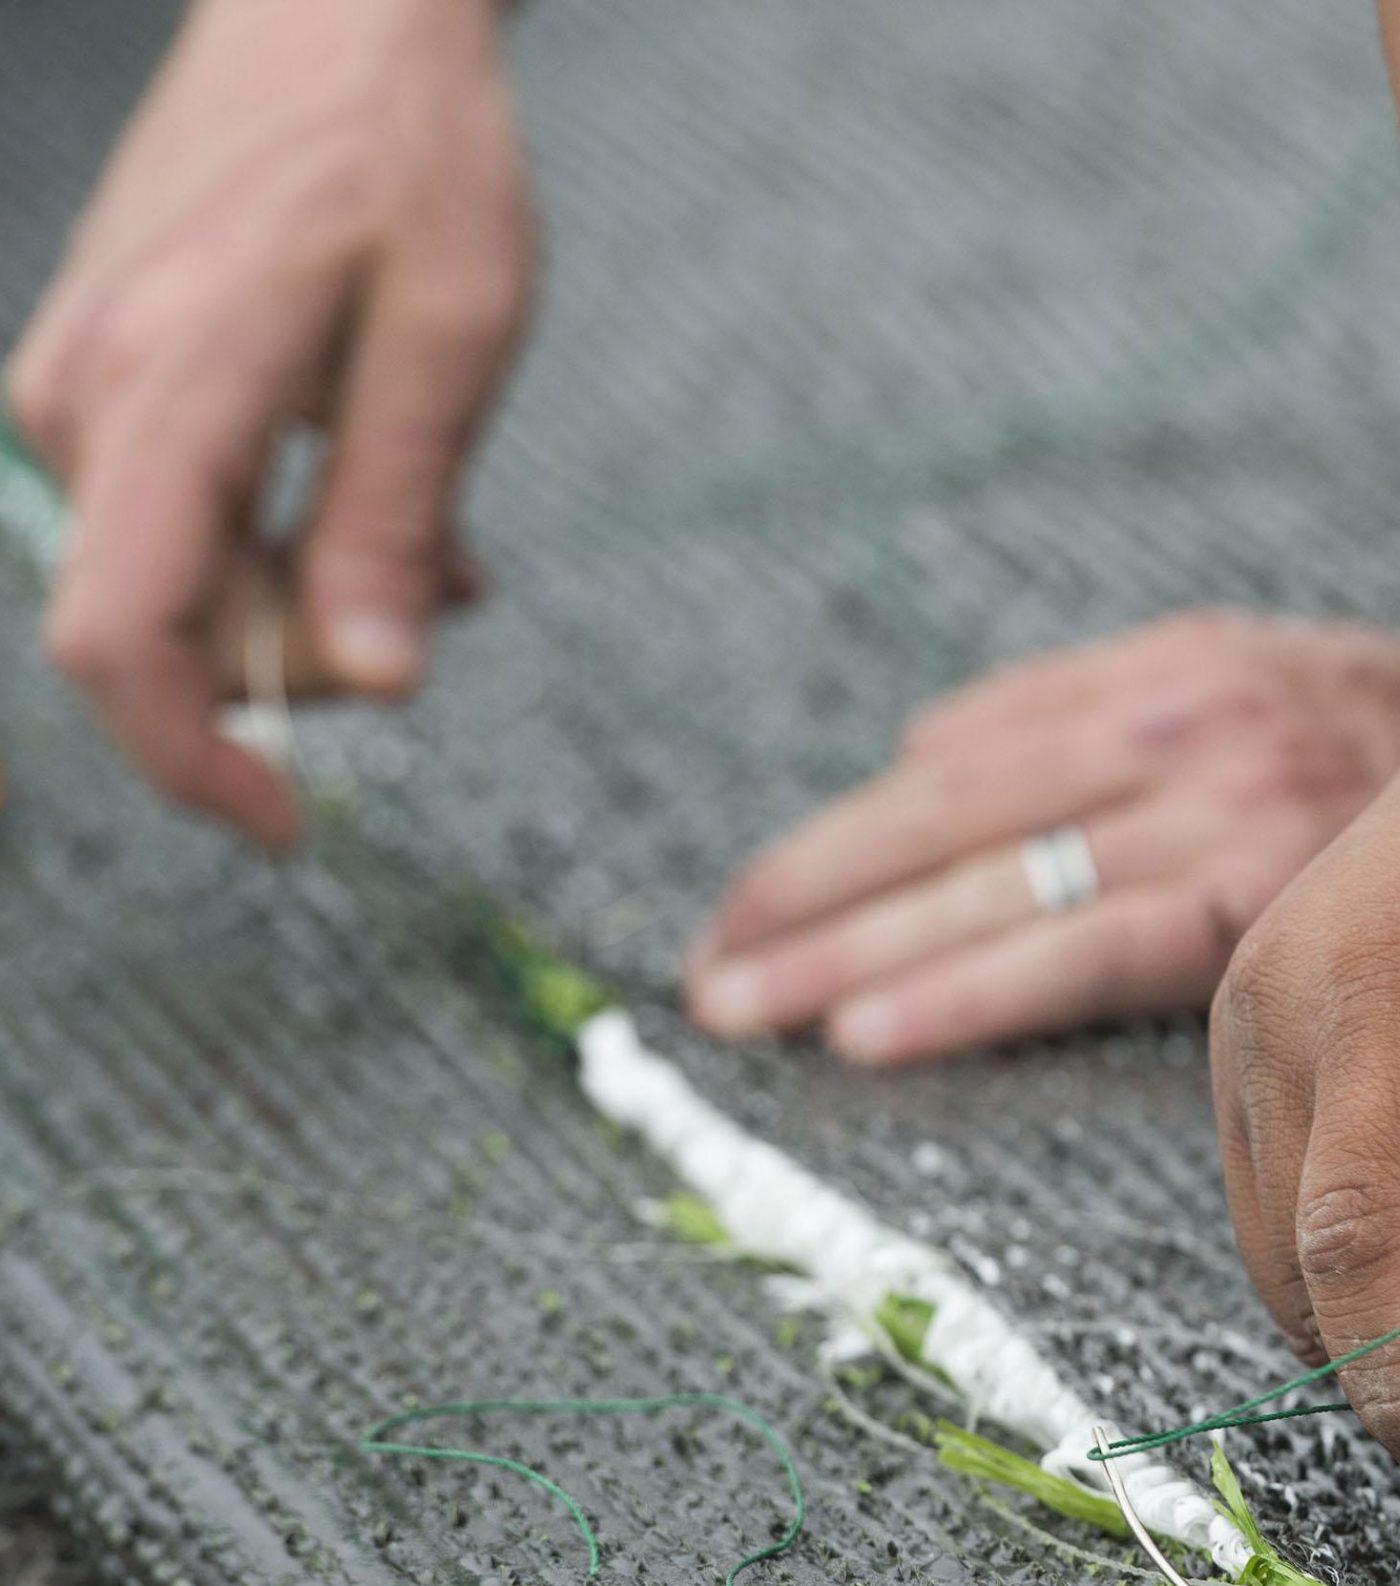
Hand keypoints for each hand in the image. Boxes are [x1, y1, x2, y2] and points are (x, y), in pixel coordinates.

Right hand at [4, 0, 533, 847]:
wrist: (338, 17)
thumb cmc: (407, 154)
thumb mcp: (452, 339)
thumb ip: (395, 513)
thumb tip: (377, 684)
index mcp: (167, 391)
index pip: (122, 640)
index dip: (194, 759)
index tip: (290, 823)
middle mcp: (86, 402)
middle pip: (174, 628)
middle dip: (311, 657)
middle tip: (444, 599)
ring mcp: (80, 388)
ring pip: (187, 580)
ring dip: (313, 596)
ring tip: (440, 543)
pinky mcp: (107, 379)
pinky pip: (187, 517)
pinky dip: (286, 541)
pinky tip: (384, 500)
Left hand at [686, 611, 1399, 1059]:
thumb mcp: (1257, 678)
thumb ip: (1102, 713)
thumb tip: (938, 745)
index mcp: (1172, 680)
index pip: (969, 765)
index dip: (842, 844)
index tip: (745, 912)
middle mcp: (1186, 734)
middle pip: (959, 824)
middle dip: (815, 901)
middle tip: (706, 986)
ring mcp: (1229, 810)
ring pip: (1003, 881)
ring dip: (860, 951)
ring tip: (753, 1012)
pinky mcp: (1277, 890)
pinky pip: (1091, 945)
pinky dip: (975, 985)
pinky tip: (879, 1028)